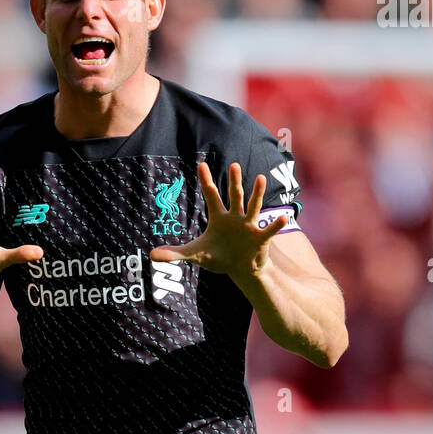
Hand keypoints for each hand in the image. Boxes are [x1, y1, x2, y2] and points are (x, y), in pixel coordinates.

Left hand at [149, 162, 287, 278]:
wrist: (240, 269)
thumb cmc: (218, 257)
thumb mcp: (195, 255)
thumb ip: (174, 253)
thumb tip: (150, 255)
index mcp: (218, 217)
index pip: (211, 195)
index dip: (206, 181)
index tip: (200, 164)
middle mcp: (235, 217)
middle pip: (234, 195)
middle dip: (234, 181)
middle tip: (233, 164)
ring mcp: (249, 226)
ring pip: (253, 206)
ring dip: (256, 194)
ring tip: (260, 178)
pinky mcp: (260, 239)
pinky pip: (269, 230)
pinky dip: (275, 224)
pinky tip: (282, 218)